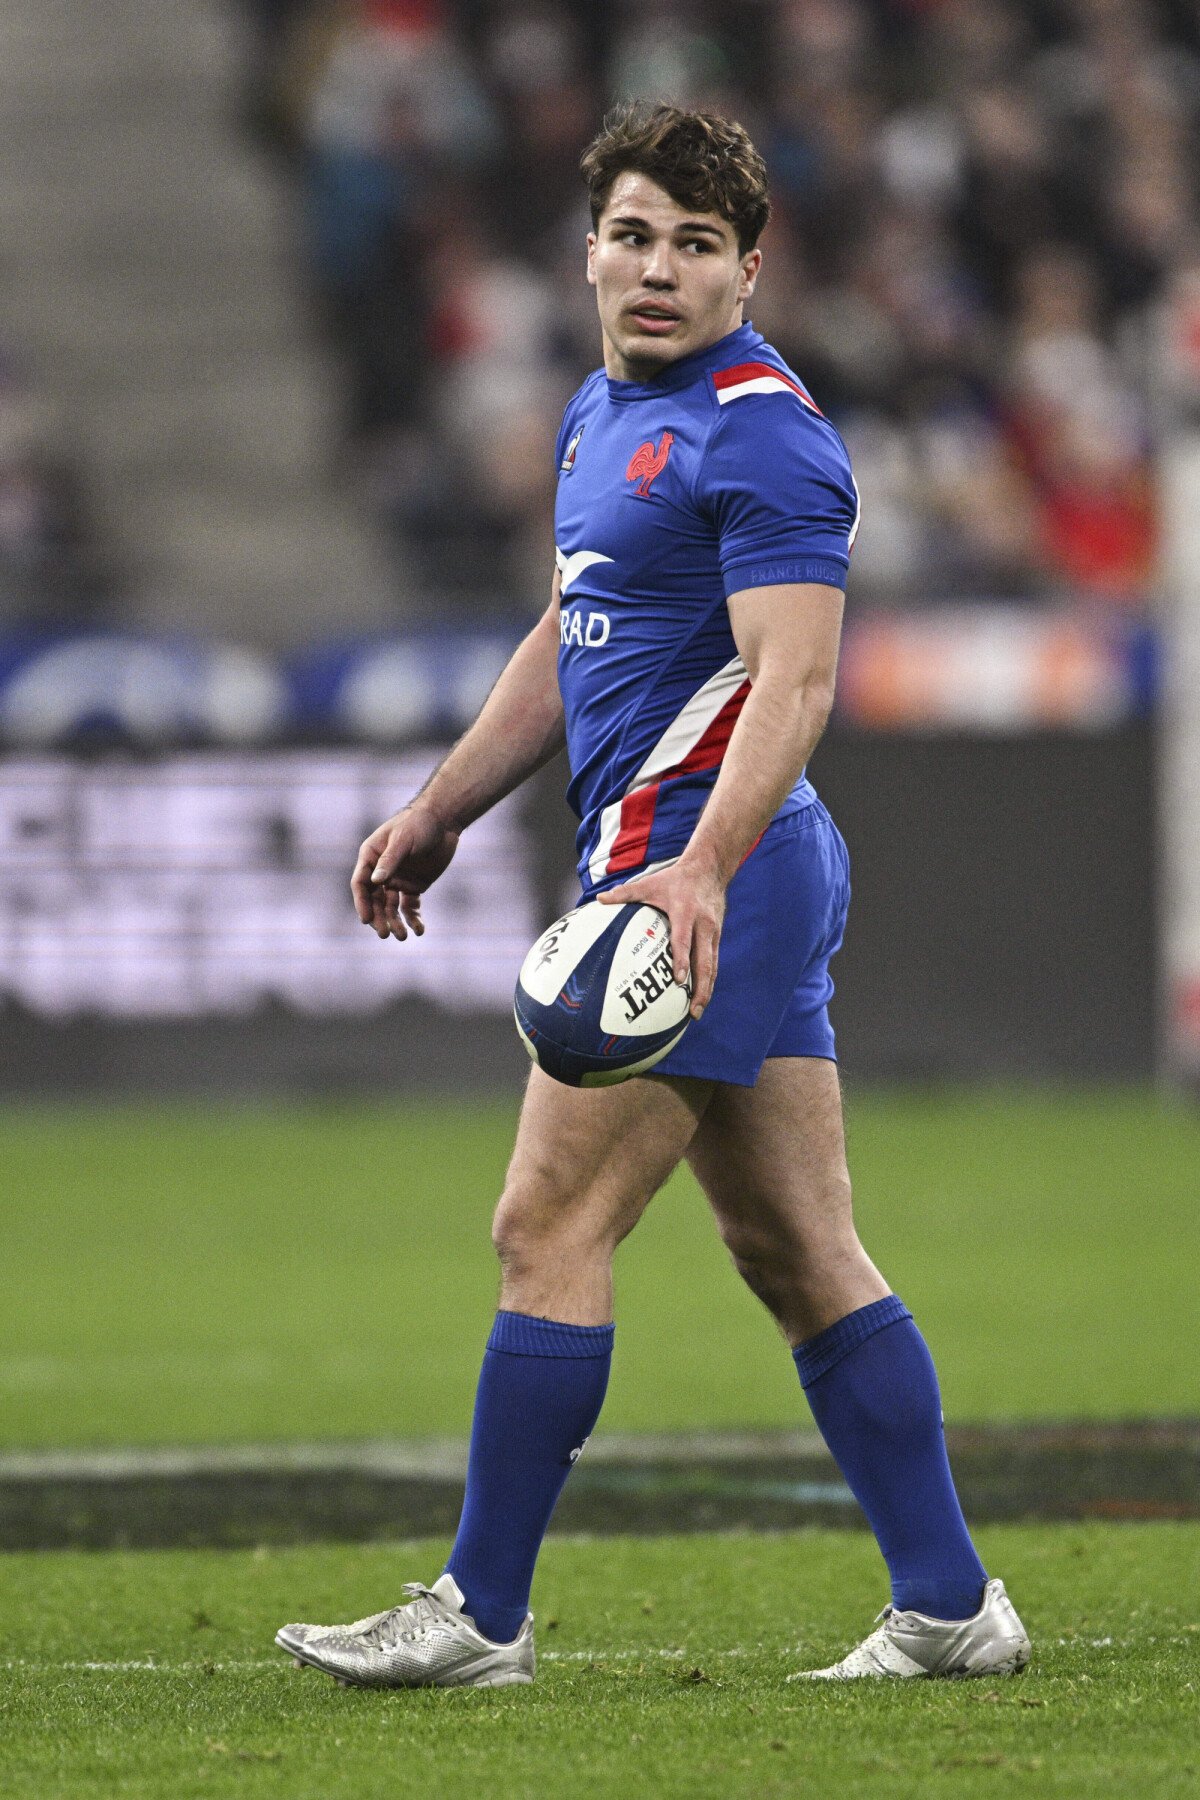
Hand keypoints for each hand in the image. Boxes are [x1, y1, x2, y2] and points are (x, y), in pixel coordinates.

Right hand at [351, 804, 459, 940]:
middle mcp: (381, 871)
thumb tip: (376, 882)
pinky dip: (413, 919)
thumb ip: (390, 860)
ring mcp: (397, 880)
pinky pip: (410, 907)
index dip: (362, 903)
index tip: (367, 920)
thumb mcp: (404, 840)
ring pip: (391, 907)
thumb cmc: (419, 824)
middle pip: (375, 900)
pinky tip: (419, 930)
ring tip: (403, 937)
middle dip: (379, 918)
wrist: (444, 821)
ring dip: (395, 922)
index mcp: (371, 857)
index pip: (360, 884)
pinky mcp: (414, 886)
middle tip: (385, 934)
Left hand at [597, 853, 725, 1018]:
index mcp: (685, 912)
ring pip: (712, 965)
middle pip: (704, 960)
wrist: (709, 869)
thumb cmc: (675, 879)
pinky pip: (714, 961)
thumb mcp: (650, 882)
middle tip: (693, 1010)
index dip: (682, 960)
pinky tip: (701, 997)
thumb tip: (599, 900)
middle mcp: (702, 924)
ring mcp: (713, 932)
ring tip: (697, 1012)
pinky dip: (709, 980)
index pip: (683, 940)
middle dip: (700, 987)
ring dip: (707, 990)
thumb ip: (624, 892)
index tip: (679, 980)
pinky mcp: (717, 936)